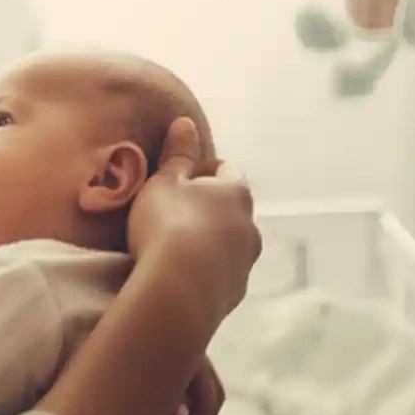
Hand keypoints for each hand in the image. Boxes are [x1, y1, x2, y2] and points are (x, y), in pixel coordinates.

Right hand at [127, 117, 261, 337]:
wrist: (177, 290)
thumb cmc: (168, 225)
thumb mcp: (164, 182)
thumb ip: (177, 153)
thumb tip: (186, 121)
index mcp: (236, 192)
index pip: (228, 170)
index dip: (207, 169)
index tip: (186, 174)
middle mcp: (250, 226)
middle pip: (233, 209)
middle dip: (210, 207)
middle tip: (178, 211)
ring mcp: (245, 262)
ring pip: (231, 243)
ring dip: (211, 241)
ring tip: (179, 247)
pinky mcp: (235, 293)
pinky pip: (221, 274)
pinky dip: (207, 270)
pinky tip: (183, 274)